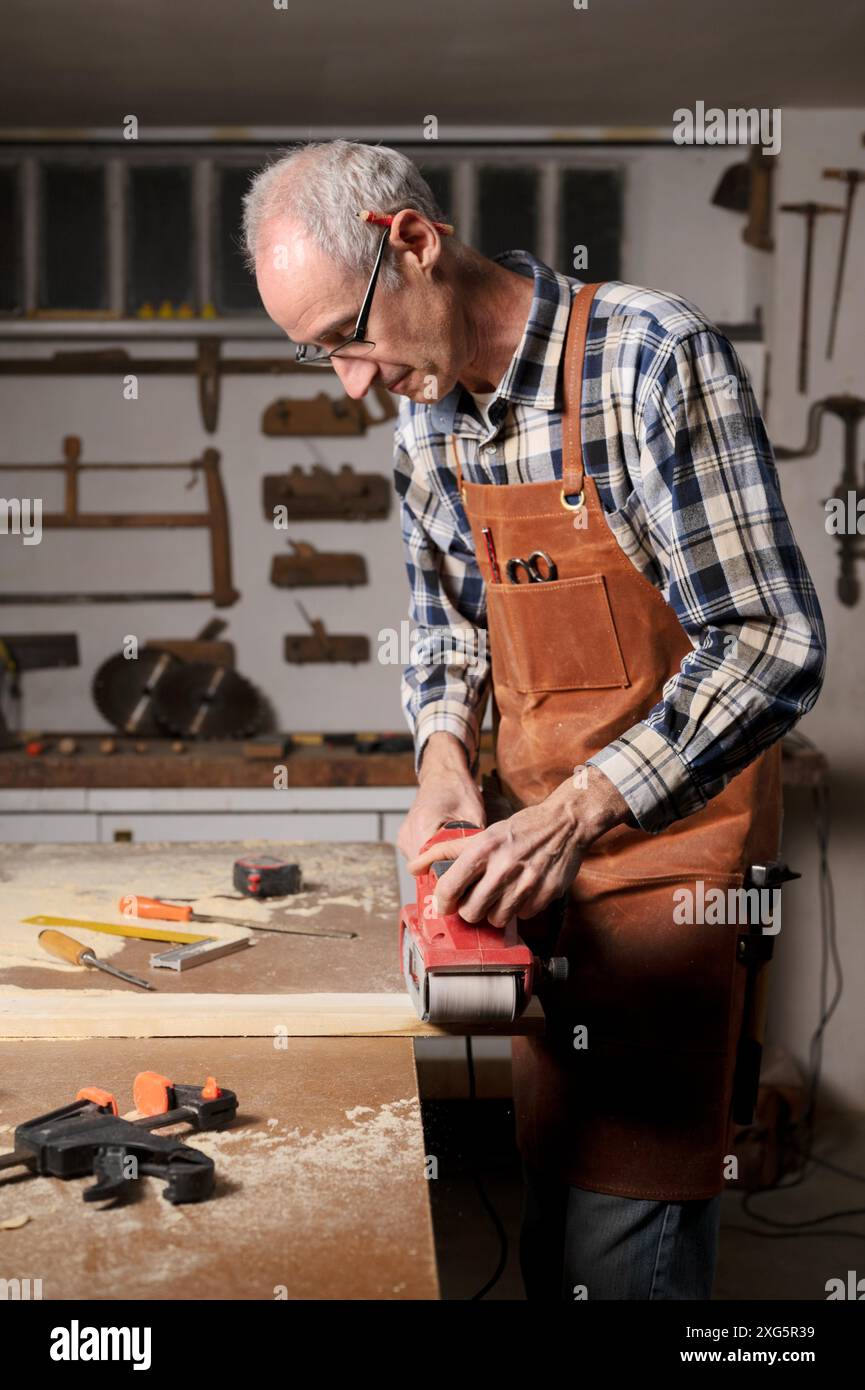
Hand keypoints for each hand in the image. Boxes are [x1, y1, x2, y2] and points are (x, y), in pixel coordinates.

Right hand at [396, 732, 485, 861]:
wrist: (443, 774)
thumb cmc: (460, 790)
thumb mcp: (474, 815)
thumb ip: (470, 843)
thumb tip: (473, 869)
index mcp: (422, 826)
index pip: (428, 867)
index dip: (446, 875)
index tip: (462, 874)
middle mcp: (407, 834)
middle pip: (423, 870)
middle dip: (443, 871)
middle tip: (462, 864)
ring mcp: (403, 837)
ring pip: (420, 866)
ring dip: (437, 864)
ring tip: (455, 852)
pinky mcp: (405, 839)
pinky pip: (418, 858)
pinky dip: (432, 857)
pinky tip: (446, 846)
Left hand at [405, 766, 630, 927]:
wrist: (564, 824)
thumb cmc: (519, 830)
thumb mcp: (481, 834)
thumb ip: (445, 851)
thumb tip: (413, 867)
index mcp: (483, 849)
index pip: (450, 888)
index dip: (443, 902)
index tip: (446, 905)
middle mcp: (503, 867)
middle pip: (471, 912)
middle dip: (470, 910)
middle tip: (476, 901)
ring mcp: (526, 882)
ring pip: (496, 919)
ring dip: (495, 912)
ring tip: (501, 895)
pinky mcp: (545, 894)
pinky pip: (522, 917)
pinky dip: (520, 909)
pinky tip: (522, 892)